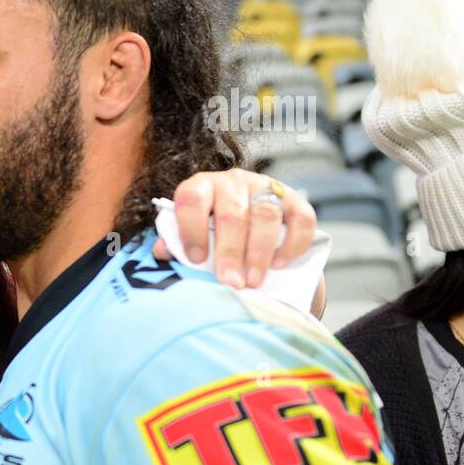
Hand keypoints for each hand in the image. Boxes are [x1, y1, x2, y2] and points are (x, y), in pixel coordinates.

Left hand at [154, 168, 316, 288]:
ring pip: (265, 215)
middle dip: (230, 252)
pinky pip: (300, 218)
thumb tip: (162, 251)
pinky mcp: (294, 198)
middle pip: (232, 214)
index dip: (192, 229)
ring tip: (253, 282)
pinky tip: (280, 264)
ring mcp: (265, 186)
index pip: (192, 199)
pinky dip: (292, 243)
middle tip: (230, 283)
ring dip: (259, 252)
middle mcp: (232, 181)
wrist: (248, 222)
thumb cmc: (211, 230)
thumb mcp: (189, 232)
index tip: (196, 259)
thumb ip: (174, 241)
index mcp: (200, 186)